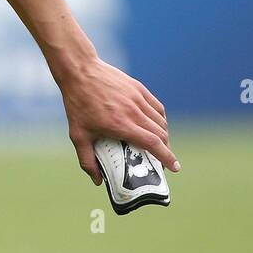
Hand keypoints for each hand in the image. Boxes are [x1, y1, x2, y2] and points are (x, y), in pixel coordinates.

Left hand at [58, 55, 178, 184]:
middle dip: (165, 150)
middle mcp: (133, 112)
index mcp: (121, 124)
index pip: (153, 144)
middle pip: (161, 134)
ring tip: (157, 144)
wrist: (79, 71)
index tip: (175, 168)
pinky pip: (157, 107)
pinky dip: (160, 119)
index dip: (167, 157)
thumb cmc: (77, 103)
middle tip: (161, 159)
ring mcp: (138, 98)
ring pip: (161, 121)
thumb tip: (97, 181)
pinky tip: (155, 125)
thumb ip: (87, 159)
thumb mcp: (77, 134)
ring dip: (163, 135)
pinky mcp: (139, 88)